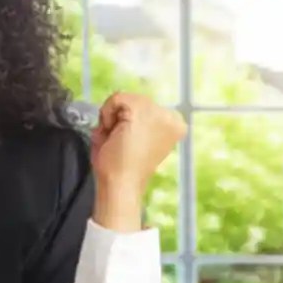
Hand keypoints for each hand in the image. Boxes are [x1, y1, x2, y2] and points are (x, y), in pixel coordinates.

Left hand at [89, 92, 186, 230]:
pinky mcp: (141, 111)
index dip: (129, 122)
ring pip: (126, 99)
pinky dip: (107, 113)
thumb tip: (118, 109)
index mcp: (176, 126)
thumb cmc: (124, 168)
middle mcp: (172, 117)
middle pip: (136, 101)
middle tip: (118, 141)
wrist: (120, 184)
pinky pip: (117, 98)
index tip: (127, 141)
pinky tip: (112, 133)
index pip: (145, 108)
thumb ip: (135, 121)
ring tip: (115, 138)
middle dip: (121, 118)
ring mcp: (158, 113)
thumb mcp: (137, 139)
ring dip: (113, 117)